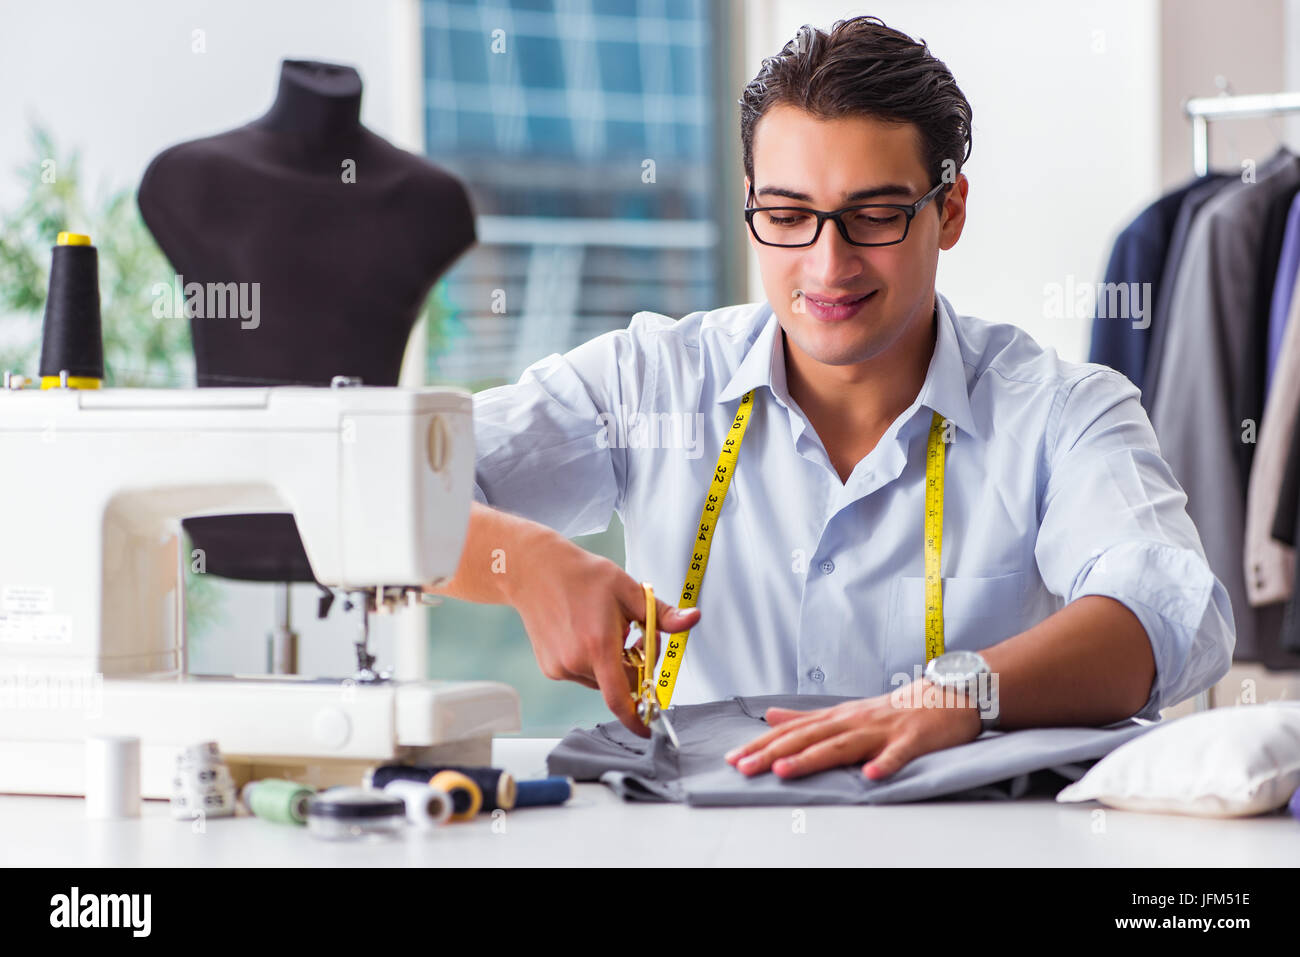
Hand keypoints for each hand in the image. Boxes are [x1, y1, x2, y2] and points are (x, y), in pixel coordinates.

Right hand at [504, 528, 700, 737]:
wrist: (535, 571)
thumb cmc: (581, 576)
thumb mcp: (628, 590)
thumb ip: (662, 614)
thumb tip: (692, 619)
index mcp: (599, 646)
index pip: (620, 698)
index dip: (636, 718)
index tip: (648, 728)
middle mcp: (576, 662)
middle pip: (618, 683)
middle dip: (634, 667)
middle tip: (634, 637)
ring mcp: (560, 667)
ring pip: (601, 680)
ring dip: (611, 665)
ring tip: (606, 630)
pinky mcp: (550, 668)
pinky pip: (582, 674)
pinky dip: (592, 662)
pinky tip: (585, 634)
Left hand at [723, 679, 981, 779]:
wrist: (945, 695)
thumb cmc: (892, 710)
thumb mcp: (844, 712)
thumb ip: (806, 717)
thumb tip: (770, 717)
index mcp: (837, 717)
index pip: (793, 732)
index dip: (762, 745)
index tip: (734, 759)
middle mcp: (853, 721)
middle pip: (809, 738)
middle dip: (774, 753)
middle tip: (745, 768)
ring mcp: (881, 730)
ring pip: (843, 745)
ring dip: (813, 758)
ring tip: (784, 771)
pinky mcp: (911, 739)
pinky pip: (898, 754)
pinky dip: (884, 763)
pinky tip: (870, 775)